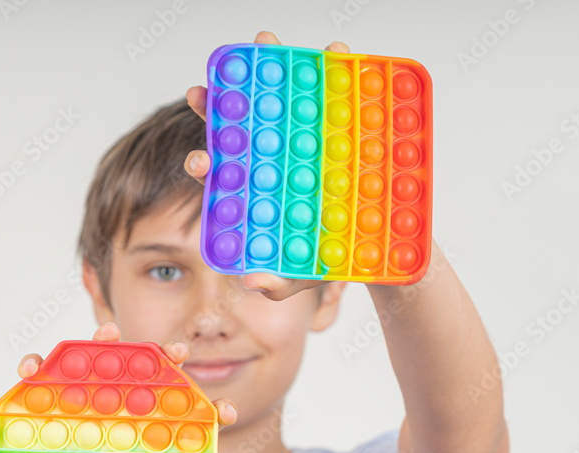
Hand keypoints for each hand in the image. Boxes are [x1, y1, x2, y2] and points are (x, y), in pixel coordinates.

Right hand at [16, 322, 238, 452]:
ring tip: (108, 335)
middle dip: (166, 357)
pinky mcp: (48, 407)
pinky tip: (33, 369)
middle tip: (178, 352)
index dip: (213, 414)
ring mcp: (88, 407)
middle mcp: (125, 416)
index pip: (191, 422)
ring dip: (103, 343)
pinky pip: (42, 379)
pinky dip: (37, 366)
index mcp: (154, 444)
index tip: (226, 414)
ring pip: (99, 364)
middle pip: (150, 378)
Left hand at [184, 31, 350, 301]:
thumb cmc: (329, 261)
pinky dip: (335, 69)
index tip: (197, 159)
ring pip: (284, 100)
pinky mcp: (341, 129)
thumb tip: (250, 283)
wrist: (380, 249)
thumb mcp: (303, 274)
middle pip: (243, 128)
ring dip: (275, 67)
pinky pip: (336, 94)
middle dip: (225, 103)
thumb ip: (277, 282)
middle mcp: (275, 159)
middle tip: (210, 87)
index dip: (208, 162)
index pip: (225, 173)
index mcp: (258, 192)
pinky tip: (335, 53)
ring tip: (266, 43)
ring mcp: (306, 140)